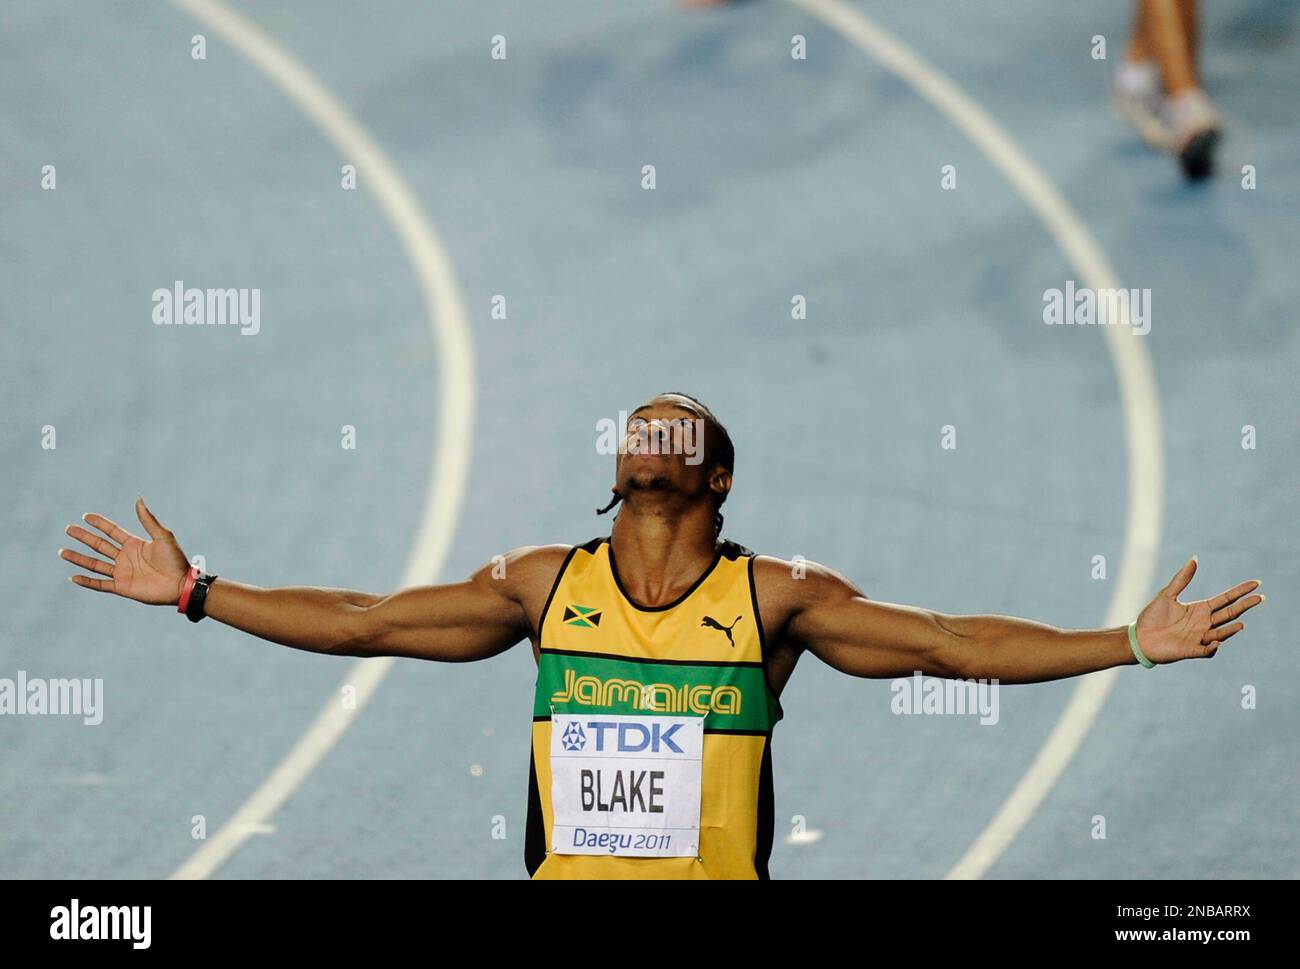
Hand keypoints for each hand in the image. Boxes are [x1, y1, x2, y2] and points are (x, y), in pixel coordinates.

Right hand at [60, 498, 191, 604]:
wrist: (181, 584)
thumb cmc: (176, 560)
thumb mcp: (163, 536)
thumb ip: (148, 520)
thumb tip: (138, 500)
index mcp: (134, 544)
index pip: (112, 531)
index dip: (99, 524)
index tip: (85, 516)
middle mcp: (125, 557)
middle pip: (99, 545)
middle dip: (84, 537)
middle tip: (68, 529)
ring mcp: (122, 572)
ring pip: (95, 564)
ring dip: (79, 558)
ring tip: (62, 552)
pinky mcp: (122, 587)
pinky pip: (100, 584)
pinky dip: (86, 581)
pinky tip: (73, 577)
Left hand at [1135, 557, 1262, 663]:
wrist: (1139, 637)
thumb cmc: (1152, 617)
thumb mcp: (1167, 594)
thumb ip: (1181, 579)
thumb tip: (1195, 559)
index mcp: (1200, 609)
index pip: (1225, 599)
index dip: (1240, 592)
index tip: (1255, 584)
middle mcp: (1203, 623)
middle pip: (1229, 614)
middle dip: (1244, 606)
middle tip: (1260, 598)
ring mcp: (1199, 638)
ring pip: (1221, 633)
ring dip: (1231, 630)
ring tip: (1241, 624)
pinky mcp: (1190, 650)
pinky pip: (1206, 651)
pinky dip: (1213, 648)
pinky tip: (1217, 642)